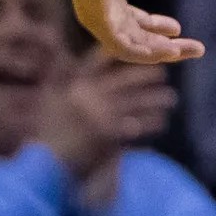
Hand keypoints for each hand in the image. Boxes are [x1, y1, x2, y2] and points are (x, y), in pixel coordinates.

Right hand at [41, 49, 177, 183]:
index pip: (98, 61)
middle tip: (163, 73)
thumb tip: (66, 55)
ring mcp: (101, 115)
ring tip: (170, 98)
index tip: (137, 46)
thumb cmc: (48, 136)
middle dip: (149, 74)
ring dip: (157, 99)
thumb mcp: (49, 103)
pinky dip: (152, 121)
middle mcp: (89, 97)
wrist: (46, 170)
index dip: (119, 52)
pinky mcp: (110, 135)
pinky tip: (161, 120)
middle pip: (127, 79)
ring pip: (138, 101)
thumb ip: (59, 79)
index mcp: (74, 87)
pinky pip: (139, 124)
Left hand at [53, 0, 203, 64]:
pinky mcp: (97, 18)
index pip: (129, 19)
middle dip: (164, 45)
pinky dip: (144, 52)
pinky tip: (168, 52)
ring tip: (185, 53)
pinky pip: (121, 46)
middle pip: (134, 37)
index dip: (154, 25)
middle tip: (194, 49)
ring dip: (158, 53)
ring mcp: (96, 15)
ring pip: (129, 47)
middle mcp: (99, 8)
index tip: (177, 27)